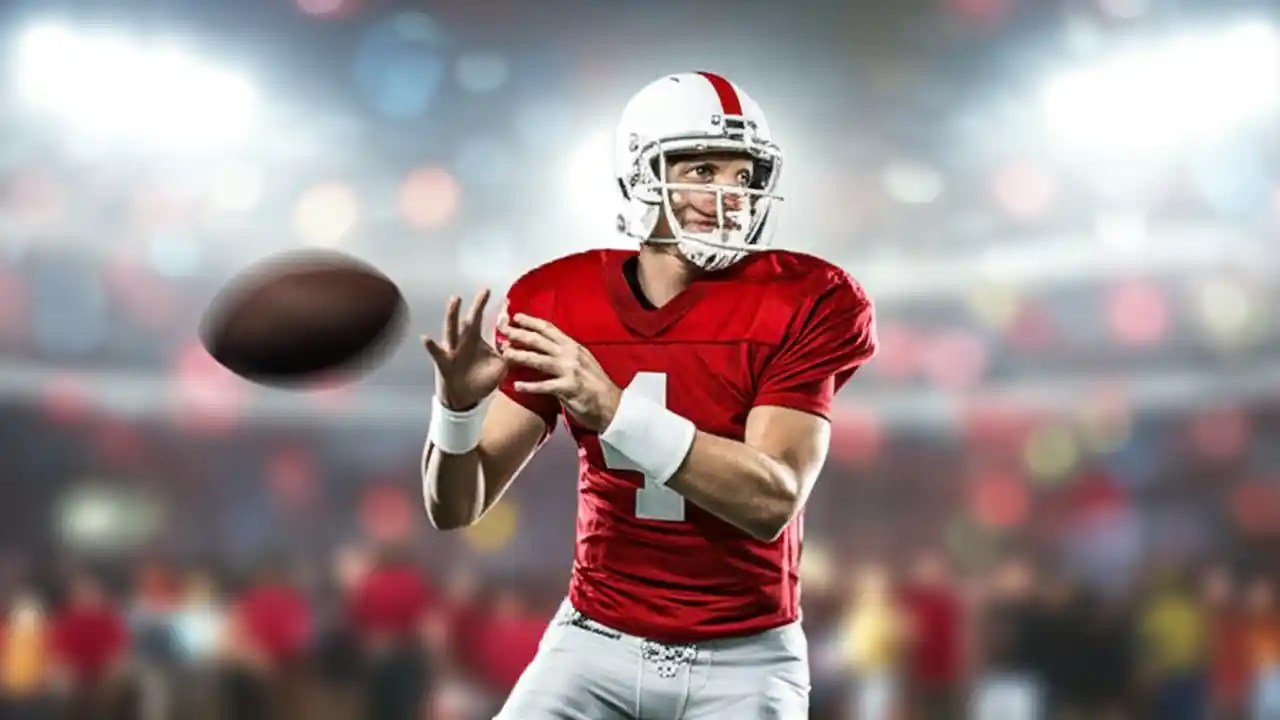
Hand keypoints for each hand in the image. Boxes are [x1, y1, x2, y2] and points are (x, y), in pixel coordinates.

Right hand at [422, 289, 505, 410]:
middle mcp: (464, 341)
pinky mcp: (444, 363)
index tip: (507, 300)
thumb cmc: (481, 380)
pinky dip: (431, 346)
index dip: (496, 312)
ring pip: (452, 329)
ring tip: (455, 299)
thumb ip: (508, 356)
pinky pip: (437, 353)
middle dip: (477, 306)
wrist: (464, 399)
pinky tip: (425, 338)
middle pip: (470, 320)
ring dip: (452, 314)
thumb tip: (515, 343)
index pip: (486, 321)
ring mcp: (453, 350)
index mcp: (476, 340)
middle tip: (485, 290)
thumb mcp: (500, 368)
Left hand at [499, 313, 620, 430]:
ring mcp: (570, 371)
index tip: (516, 317)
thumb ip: (566, 353)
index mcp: (573, 346)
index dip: (531, 322)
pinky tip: (516, 386)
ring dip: (520, 356)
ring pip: (539, 360)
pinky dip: (530, 386)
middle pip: (540, 341)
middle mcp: (571, 354)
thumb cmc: (596, 385)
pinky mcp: (569, 388)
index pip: (549, 329)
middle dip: (519, 334)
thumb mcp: (583, 361)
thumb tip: (548, 347)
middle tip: (503, 330)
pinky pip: (545, 386)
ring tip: (505, 354)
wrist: (613, 405)